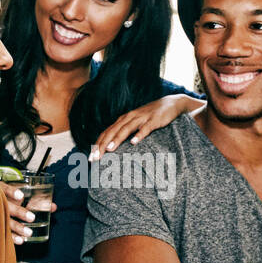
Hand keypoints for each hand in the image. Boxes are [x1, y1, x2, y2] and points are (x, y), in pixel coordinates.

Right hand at [0, 181, 55, 244]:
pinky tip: (19, 241)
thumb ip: (34, 200)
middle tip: (32, 218)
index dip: (12, 192)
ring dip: (17, 227)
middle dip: (19, 212)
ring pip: (4, 221)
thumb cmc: (5, 198)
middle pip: (7, 207)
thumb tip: (53, 207)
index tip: (21, 196)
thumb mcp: (18, 195)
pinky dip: (12, 237)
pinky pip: (1, 232)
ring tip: (28, 233)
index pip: (5, 189)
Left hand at [90, 95, 204, 159]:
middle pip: (112, 131)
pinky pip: (145, 128)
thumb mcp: (135, 123)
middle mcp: (129, 118)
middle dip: (102, 145)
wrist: (170, 104)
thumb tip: (113, 147)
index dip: (98, 144)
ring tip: (109, 150)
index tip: (91, 158)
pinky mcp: (153, 120)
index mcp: (123, 120)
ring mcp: (141, 118)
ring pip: (125, 129)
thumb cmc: (150, 116)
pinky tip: (134, 142)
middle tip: (95, 158)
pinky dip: (139, 135)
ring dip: (116, 139)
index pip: (106, 132)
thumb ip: (125, 133)